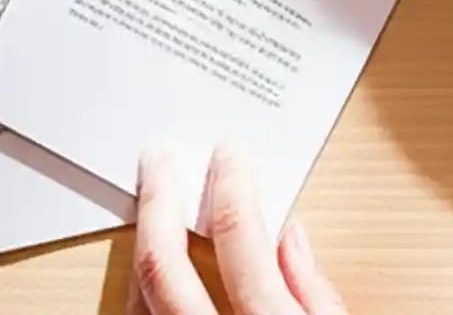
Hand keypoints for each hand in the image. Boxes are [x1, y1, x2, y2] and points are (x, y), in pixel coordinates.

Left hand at [128, 146, 347, 313]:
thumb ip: (314, 293)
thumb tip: (289, 234)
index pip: (239, 243)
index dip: (232, 189)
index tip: (229, 154)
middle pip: (163, 266)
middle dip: (157, 203)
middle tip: (158, 160)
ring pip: (137, 298)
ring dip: (143, 244)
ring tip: (150, 204)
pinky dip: (140, 289)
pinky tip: (148, 268)